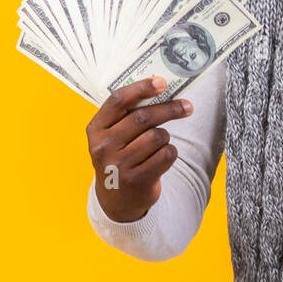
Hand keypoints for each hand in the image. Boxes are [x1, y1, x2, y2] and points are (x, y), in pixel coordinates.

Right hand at [86, 76, 190, 222]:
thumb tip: (161, 87)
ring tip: (158, 145)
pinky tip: (161, 158)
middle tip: (187, 106)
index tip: (162, 82)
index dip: (141, 88)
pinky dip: (170, 152)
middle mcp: (103, 147)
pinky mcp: (137, 180)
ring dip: (165, 137)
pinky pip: (166, 154)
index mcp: (95, 129)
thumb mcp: (113, 135)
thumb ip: (128, 114)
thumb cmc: (119, 155)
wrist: (116, 198)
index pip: (118, 100)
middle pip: (144, 117)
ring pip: (158, 136)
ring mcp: (119, 166)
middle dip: (170, 109)